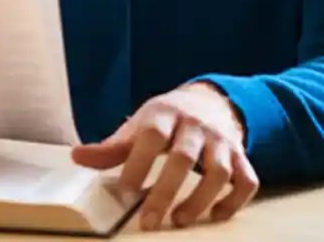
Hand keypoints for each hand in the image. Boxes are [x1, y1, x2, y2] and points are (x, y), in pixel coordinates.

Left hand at [72, 82, 258, 230]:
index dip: (138, 163)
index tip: (124, 191)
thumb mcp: (138, 125)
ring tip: (180, 221)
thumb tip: (77, 157)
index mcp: (165, 115)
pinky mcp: (241, 156)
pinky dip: (234, 201)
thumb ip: (112, 147)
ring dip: (201, 199)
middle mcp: (196, 126)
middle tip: (149, 221)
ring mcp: (222, 141)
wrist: (210, 101)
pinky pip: (246, 180)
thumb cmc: (167, 119)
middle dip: (166, 191)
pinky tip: (215, 216)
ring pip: (219, 171)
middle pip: (184, 158)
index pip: (152, 136)